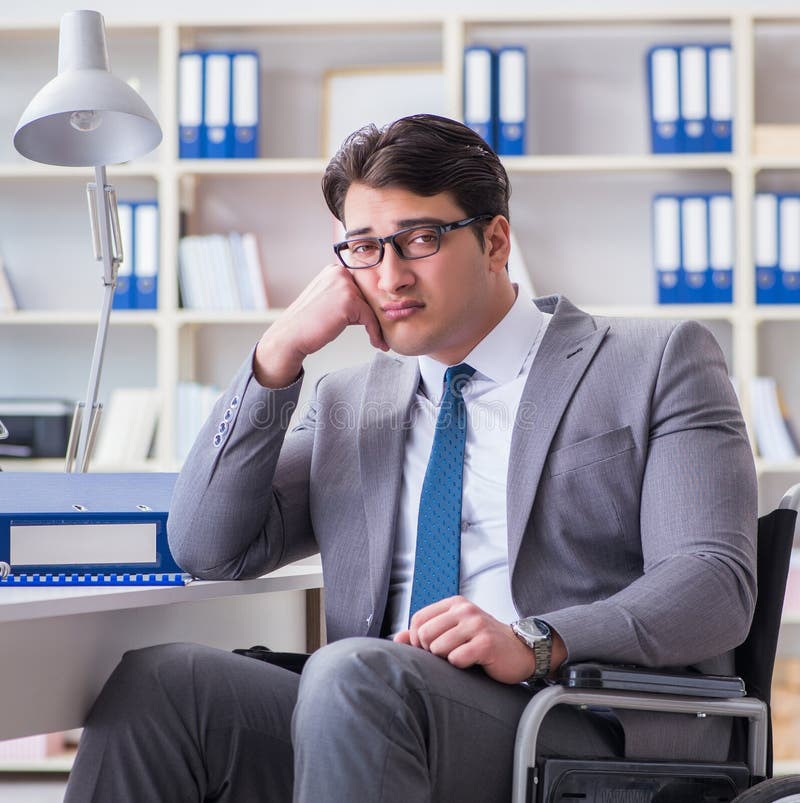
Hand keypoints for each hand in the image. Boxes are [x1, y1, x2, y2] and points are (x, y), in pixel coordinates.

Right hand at [253, 264, 388, 387]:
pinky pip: (370, 318)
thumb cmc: (308, 323)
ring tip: (380, 340)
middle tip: (381, 332)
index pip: (362, 286)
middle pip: (369, 295)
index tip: (377, 321)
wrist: (290, 336)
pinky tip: (377, 343)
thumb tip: (372, 305)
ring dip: (377, 326)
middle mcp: (340, 273)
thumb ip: (347, 297)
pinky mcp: (350, 301)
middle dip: (375, 315)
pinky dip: (375, 333)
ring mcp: (345, 286)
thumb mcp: (329, 301)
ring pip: (371, 307)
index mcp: (334, 270)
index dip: (370, 305)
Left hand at [394, 596, 541, 683]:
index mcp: (455, 603)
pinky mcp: (486, 643)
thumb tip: (397, 639)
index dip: (417, 638)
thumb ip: (426, 633)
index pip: (418, 618)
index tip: (429, 649)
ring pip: (438, 647)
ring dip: (445, 660)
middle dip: (430, 651)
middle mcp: (465, 610)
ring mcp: (476, 625)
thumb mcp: (454, 632)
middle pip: (425, 633)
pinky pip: (456, 659)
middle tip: (446, 657)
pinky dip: (460, 666)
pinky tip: (472, 663)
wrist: (520, 651)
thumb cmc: (483, 642)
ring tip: (460, 658)